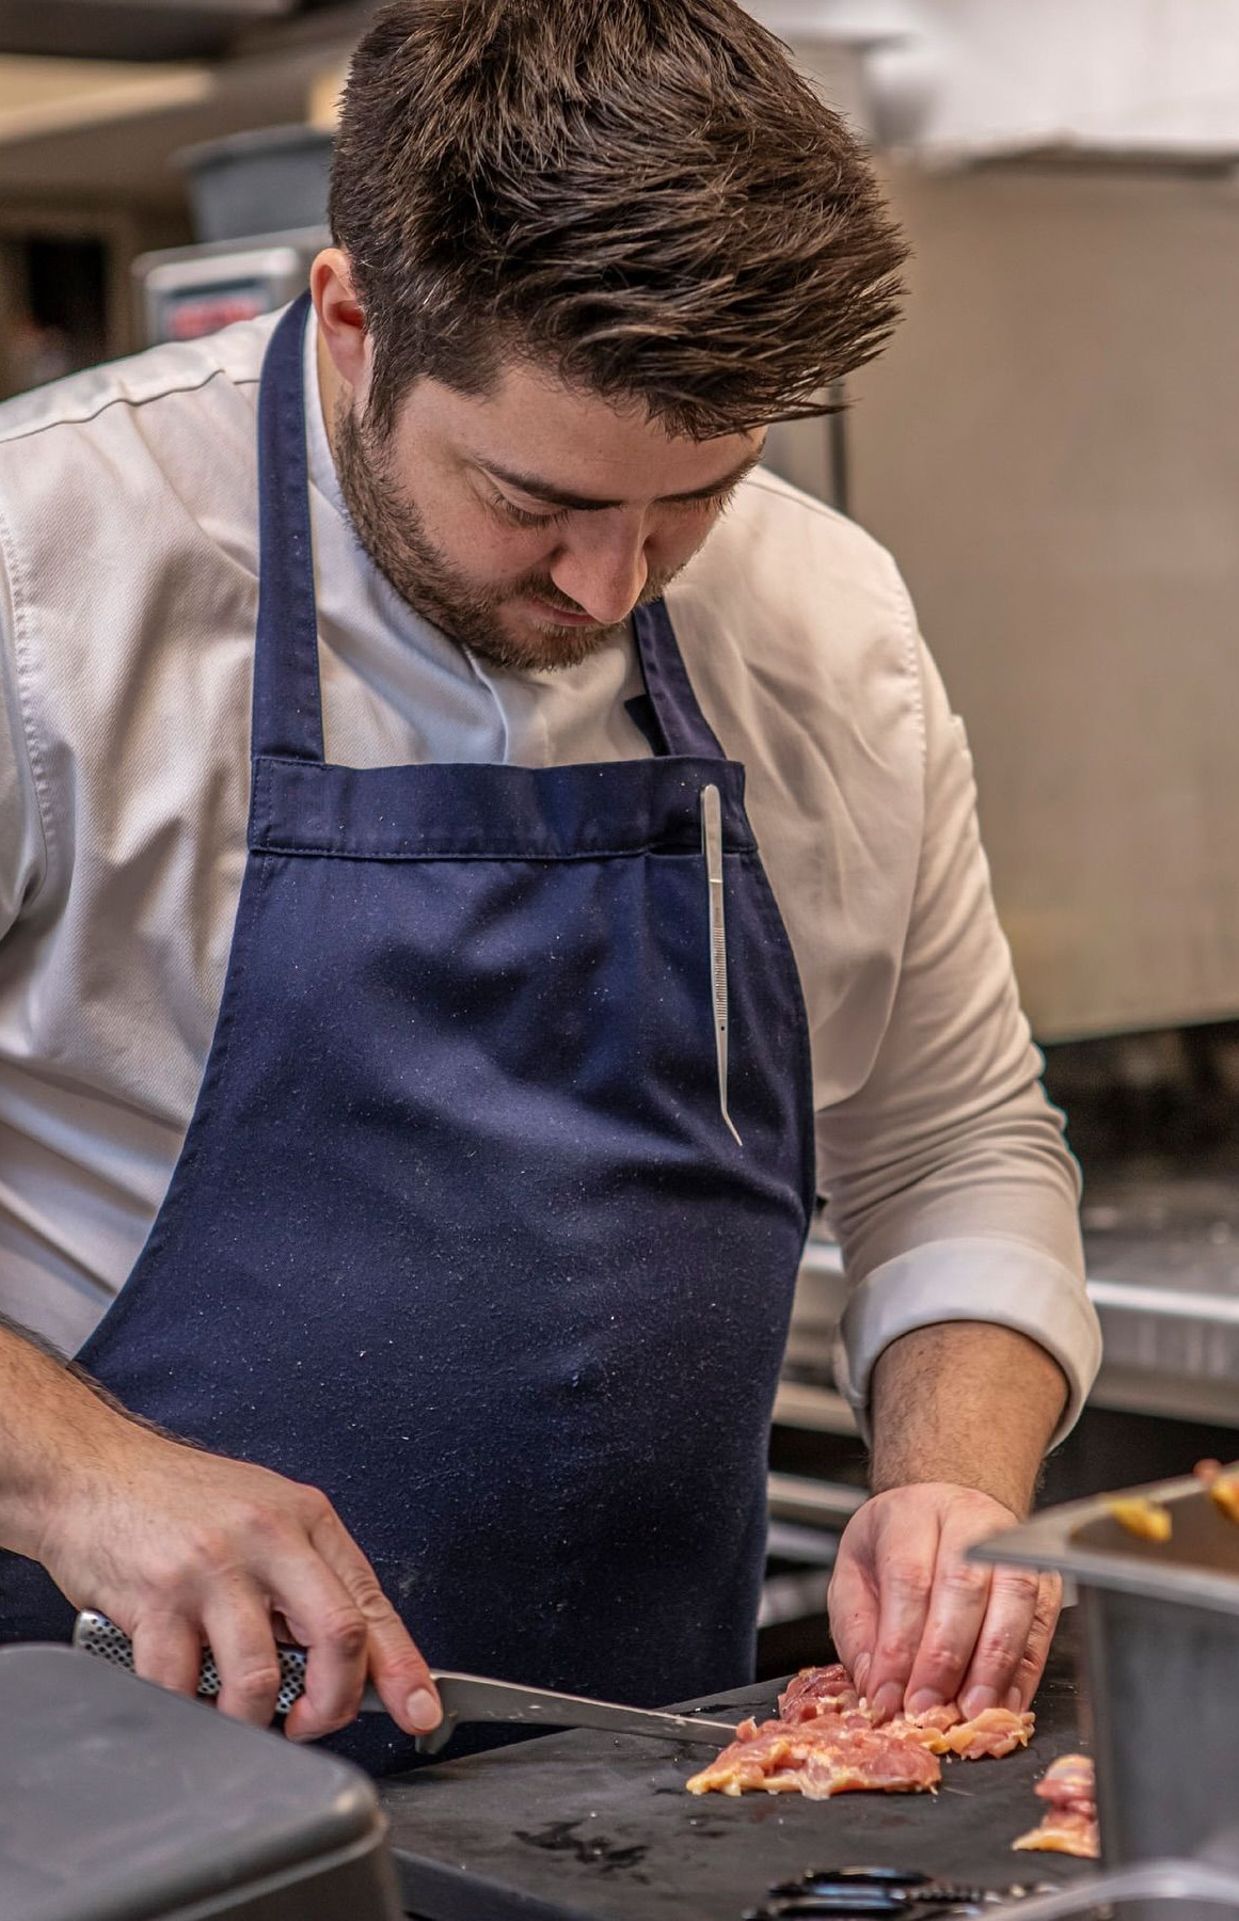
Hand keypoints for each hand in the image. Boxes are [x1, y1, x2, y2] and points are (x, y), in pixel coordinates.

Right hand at [36, 1424, 440, 1741]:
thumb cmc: (176, 1500)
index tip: (419, 1710)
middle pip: (337, 1636)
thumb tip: (350, 1656)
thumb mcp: (263, 1515)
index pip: (371, 1603)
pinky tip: (184, 1697)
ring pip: (258, 1679)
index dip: (402, 1667)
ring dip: (252, 1720)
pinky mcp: (156, 1598)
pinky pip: (181, 1688)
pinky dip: (186, 1712)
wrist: (92, 1469)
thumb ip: (305, 1577)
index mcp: (305, 1519)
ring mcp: (212, 1568)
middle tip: (309, 1723)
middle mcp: (268, 1537)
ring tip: (237, 1714)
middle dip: (333, 1703)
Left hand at [827, 1481, 1060, 1722]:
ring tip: (970, 1711)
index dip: (899, 1644)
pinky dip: (1026, 1671)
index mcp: (910, 1514)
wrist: (941, 1511)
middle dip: (945, 1658)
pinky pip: (1042, 1624)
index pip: (907, 1577)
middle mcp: (966, 1520)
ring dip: (992, 1666)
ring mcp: (1012, 1544)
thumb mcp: (853, 1577)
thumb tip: (876, 1688)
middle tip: (930, 1708)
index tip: (889, 1695)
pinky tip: (1004, 1703)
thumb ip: (859, 1632)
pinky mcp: (1045, 1576)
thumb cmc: (895, 1549)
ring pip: (1013, 1601)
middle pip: (963, 1586)